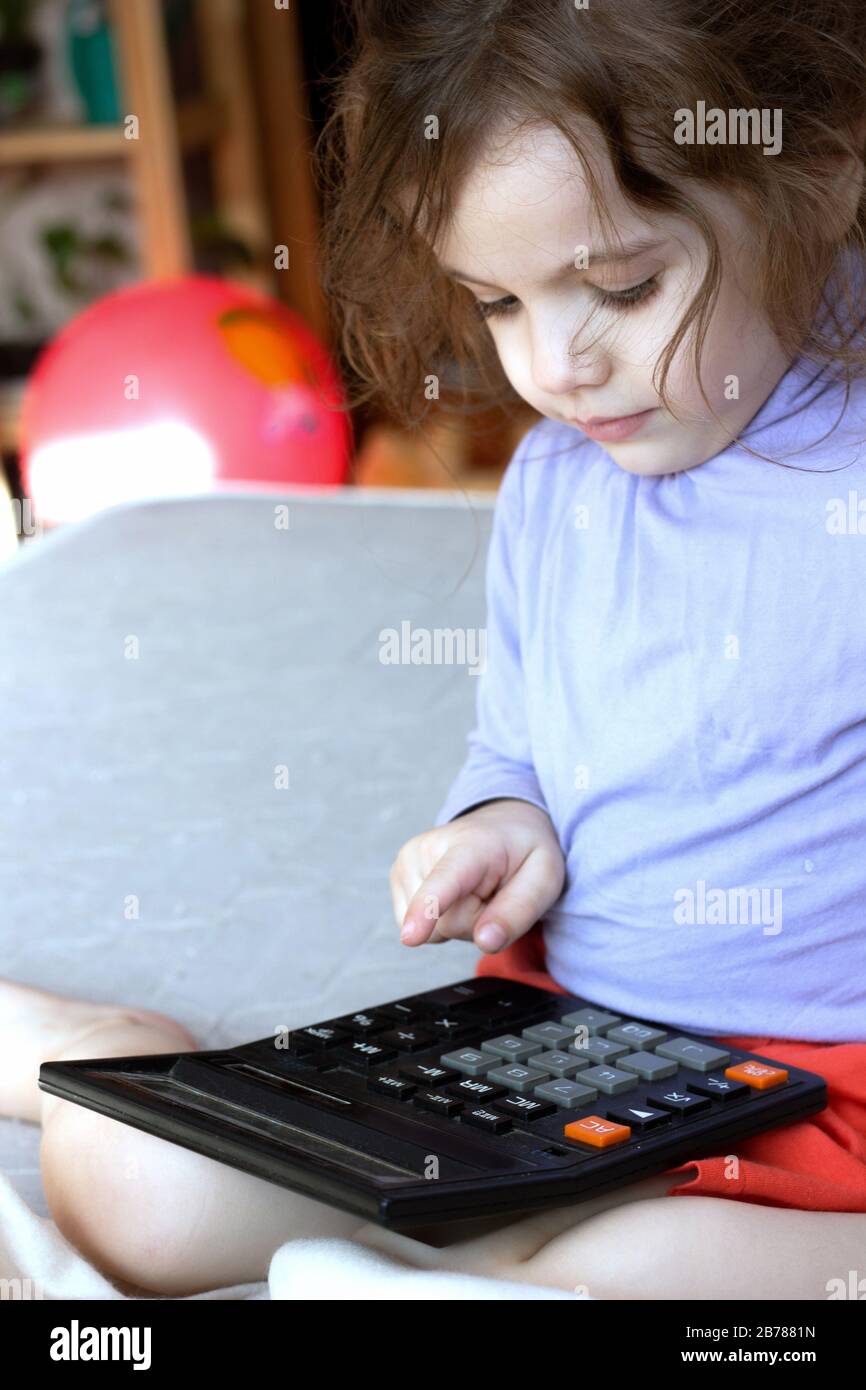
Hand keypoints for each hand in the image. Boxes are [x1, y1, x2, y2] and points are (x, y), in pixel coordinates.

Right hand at [389, 799, 565, 953]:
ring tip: (475, 892)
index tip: (410, 937)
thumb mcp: (544, 878)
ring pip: (430, 930)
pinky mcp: (397, 875)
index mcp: (471, 844)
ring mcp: (407, 861)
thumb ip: (518, 912)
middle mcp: (428, 847)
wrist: (502, 824)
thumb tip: (485, 941)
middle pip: (445, 924)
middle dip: (475, 924)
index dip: (426, 910)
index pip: (444, 880)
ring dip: (458, 922)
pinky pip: (418, 928)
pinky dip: (440, 921)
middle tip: (493, 893)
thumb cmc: (523, 852)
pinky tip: (455, 895)